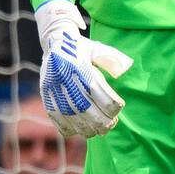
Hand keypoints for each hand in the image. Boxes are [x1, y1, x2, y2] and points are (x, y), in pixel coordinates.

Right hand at [36, 0, 132, 138]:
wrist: (53, 43)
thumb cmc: (81, 48)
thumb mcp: (98, 49)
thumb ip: (113, 59)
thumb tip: (126, 69)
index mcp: (85, 73)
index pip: (107, 101)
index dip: (116, 108)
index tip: (119, 105)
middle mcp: (70, 85)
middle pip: (94, 117)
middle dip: (106, 124)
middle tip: (111, 123)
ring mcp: (58, 95)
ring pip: (79, 124)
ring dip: (92, 130)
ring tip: (99, 128)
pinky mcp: (48, 102)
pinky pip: (61, 125)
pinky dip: (73, 130)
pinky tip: (81, 127)